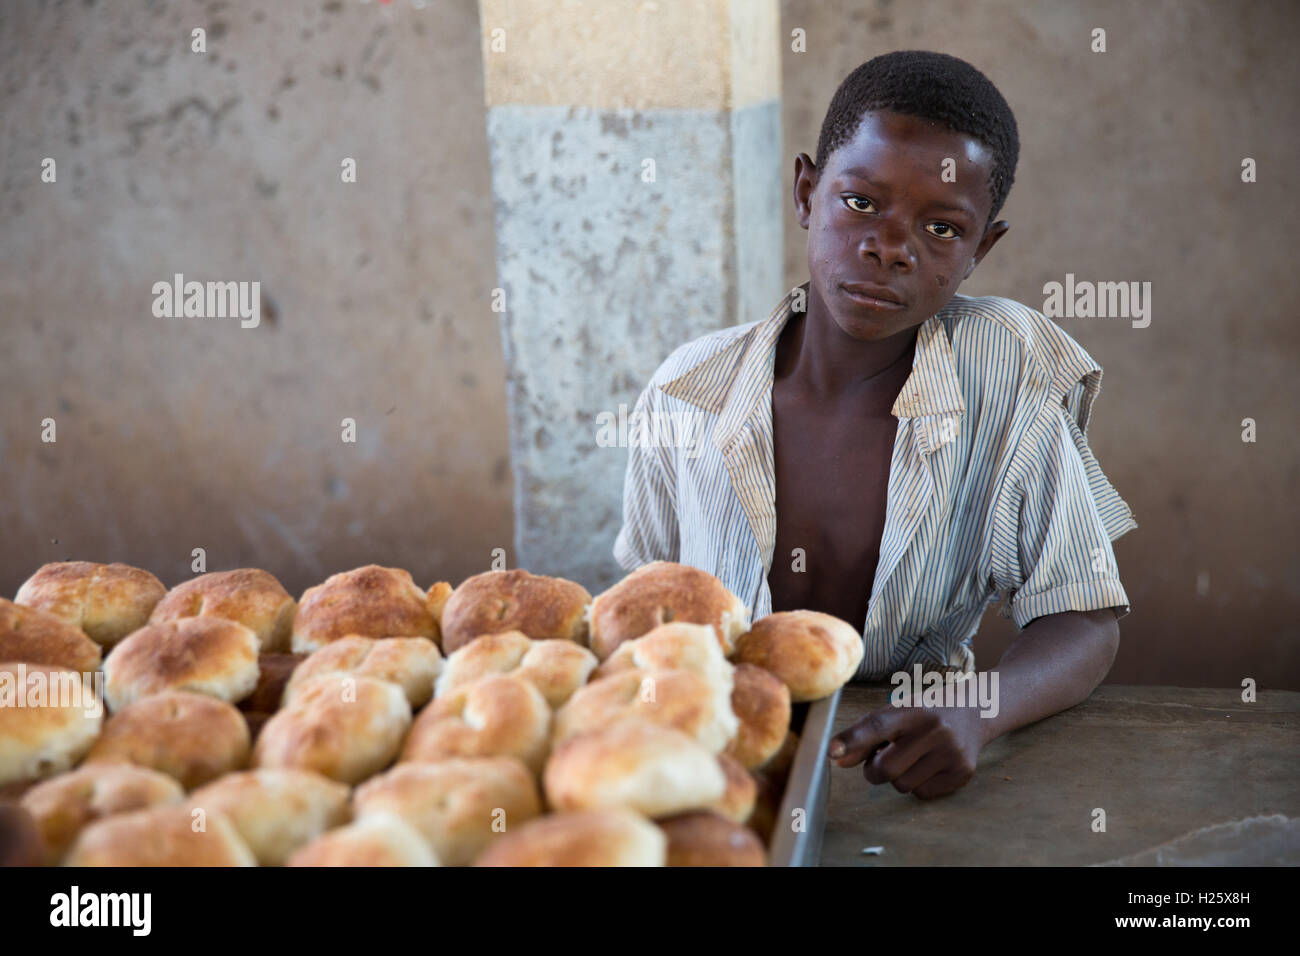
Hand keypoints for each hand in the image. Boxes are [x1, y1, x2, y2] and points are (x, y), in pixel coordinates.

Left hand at [827, 700, 984, 798]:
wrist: (976, 708)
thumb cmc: (926, 710)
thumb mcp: (897, 712)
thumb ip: (866, 734)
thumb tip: (838, 760)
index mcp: (914, 709)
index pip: (877, 725)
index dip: (852, 740)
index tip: (831, 752)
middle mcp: (935, 730)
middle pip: (886, 768)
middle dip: (875, 770)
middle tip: (881, 759)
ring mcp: (951, 753)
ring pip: (902, 785)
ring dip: (897, 778)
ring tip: (910, 757)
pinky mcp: (962, 773)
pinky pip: (922, 794)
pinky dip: (918, 784)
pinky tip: (928, 765)